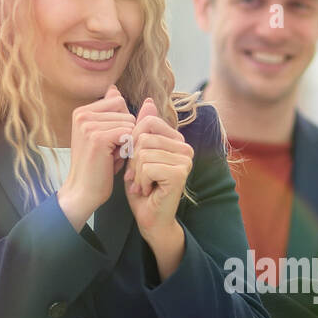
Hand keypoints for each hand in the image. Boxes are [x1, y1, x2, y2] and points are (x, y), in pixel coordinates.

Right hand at [57, 85, 135, 228]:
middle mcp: (82, 114)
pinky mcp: (97, 137)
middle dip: (127, 133)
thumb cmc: (98, 167)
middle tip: (112, 152)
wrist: (83, 192)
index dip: (124, 123)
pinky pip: (129, 133)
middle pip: (126, 111)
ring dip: (127, 142)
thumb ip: (110, 113)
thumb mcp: (104, 134)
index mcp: (82, 111)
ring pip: (130, 123)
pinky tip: (115, 160)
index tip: (113, 141)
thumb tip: (114, 88)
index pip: (119, 102)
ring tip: (112, 157)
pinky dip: (128, 148)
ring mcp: (88, 125)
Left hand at [125, 97, 193, 241]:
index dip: (133, 140)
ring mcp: (185, 160)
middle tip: (137, 177)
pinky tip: (148, 190)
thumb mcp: (136, 155)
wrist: (149, 218)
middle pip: (144, 136)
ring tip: (143, 184)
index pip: (148, 121)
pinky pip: (148, 165)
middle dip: (133, 159)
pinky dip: (141, 180)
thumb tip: (147, 99)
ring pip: (144, 152)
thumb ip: (142, 128)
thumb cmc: (143, 188)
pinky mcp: (180, 173)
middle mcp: (185, 147)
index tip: (134, 162)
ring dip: (136, 172)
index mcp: (176, 139)